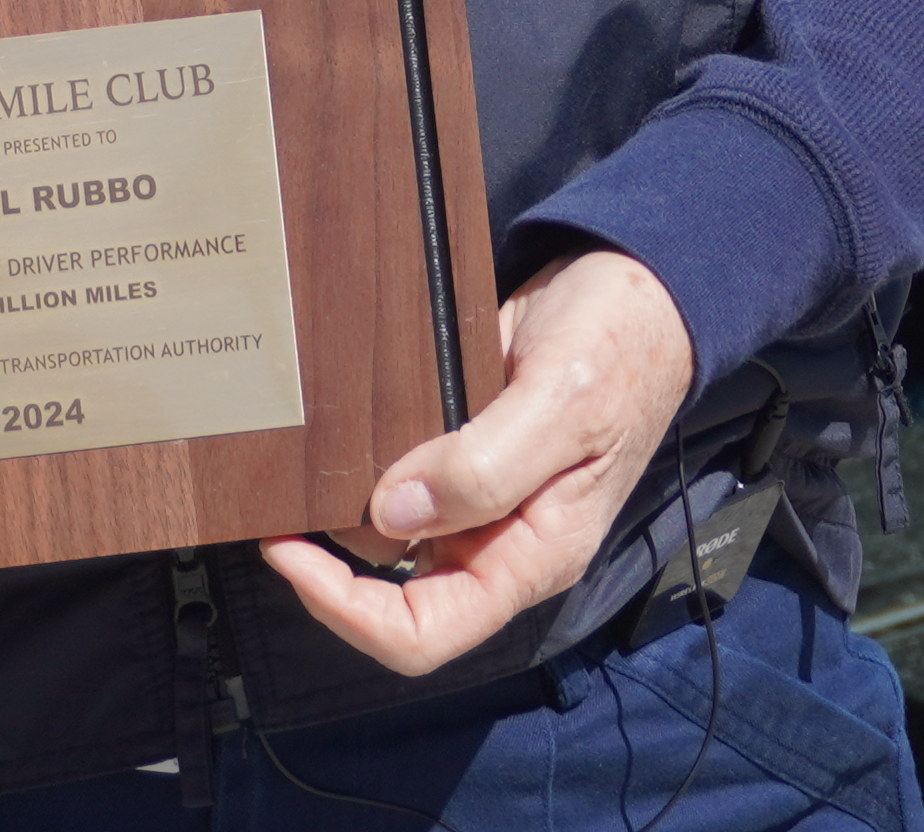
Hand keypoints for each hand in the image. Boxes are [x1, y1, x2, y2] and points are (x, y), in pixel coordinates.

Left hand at [257, 246, 699, 675]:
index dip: (345, 609)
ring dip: (338, 517)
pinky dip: (359, 474)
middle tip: (279, 503)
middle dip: (328, 566)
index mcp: (535, 553)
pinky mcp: (465, 462)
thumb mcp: (563, 398)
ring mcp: (484, 506)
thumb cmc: (621, 343)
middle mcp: (503, 543)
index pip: (426, 633)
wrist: (644, 289)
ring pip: (389, 545)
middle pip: (394, 601)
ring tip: (298, 468)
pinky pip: (400, 491)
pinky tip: (336, 436)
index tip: (289, 548)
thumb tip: (394, 516)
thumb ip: (486, 466)